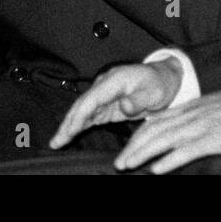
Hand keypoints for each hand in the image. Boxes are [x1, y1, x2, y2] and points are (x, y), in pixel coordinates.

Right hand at [51, 60, 182, 147]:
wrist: (164, 79)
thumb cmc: (159, 84)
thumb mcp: (154, 92)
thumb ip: (138, 99)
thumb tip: (124, 106)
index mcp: (114, 80)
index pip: (92, 98)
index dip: (80, 115)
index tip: (71, 130)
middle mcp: (104, 86)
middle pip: (82, 105)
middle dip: (68, 123)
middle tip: (56, 141)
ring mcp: (103, 95)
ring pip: (82, 112)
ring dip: (69, 126)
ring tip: (56, 142)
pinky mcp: (106, 105)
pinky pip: (89, 116)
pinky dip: (78, 126)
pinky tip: (68, 136)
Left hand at [114, 82, 220, 173]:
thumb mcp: (218, 106)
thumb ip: (199, 115)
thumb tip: (183, 127)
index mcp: (194, 106)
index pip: (158, 120)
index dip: (139, 135)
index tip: (127, 147)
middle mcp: (193, 114)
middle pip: (154, 130)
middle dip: (133, 146)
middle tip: (118, 162)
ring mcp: (203, 126)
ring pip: (163, 140)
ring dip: (142, 153)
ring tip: (127, 165)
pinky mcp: (215, 139)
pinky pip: (187, 151)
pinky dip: (169, 160)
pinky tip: (157, 169)